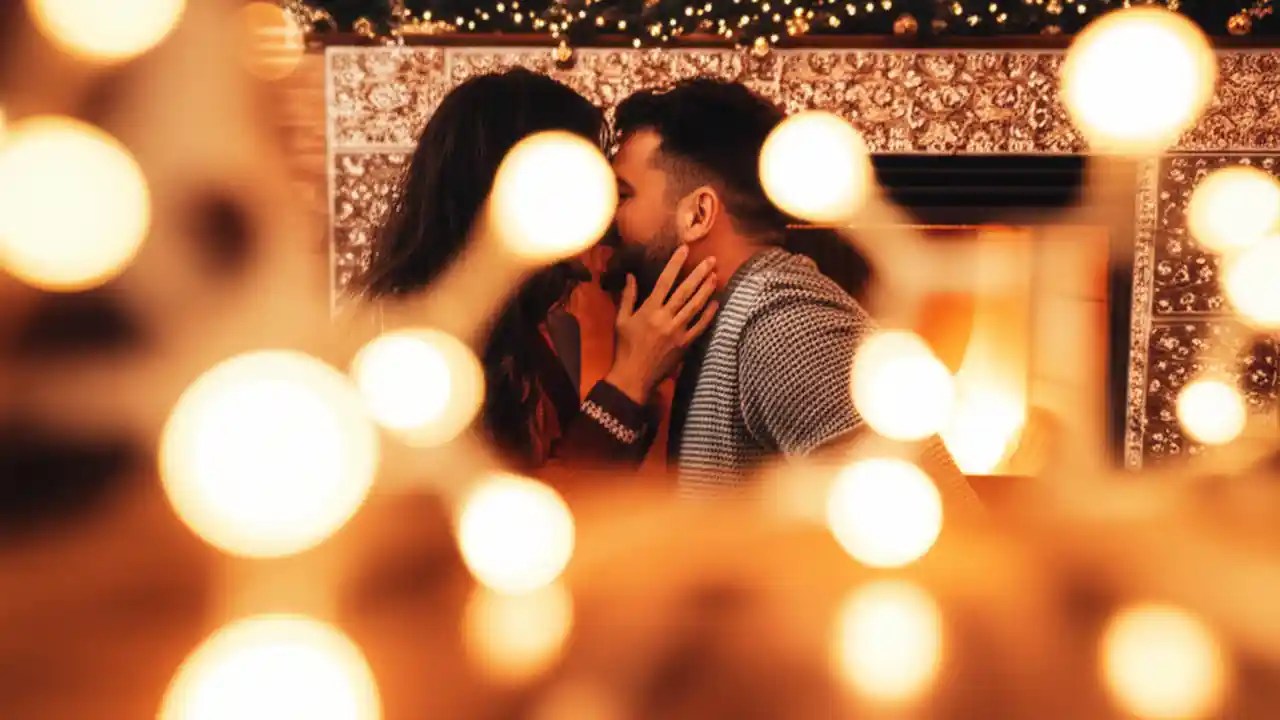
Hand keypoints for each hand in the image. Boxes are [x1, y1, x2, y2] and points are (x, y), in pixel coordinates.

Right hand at [605, 246, 718, 403]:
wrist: (633, 376)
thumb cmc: (624, 347)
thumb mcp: (621, 320)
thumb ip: (628, 297)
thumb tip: (631, 276)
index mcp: (649, 310)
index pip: (665, 281)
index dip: (675, 264)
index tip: (685, 250)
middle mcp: (665, 318)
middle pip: (685, 291)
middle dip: (699, 274)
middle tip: (711, 260)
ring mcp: (677, 331)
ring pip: (696, 306)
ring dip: (707, 290)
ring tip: (716, 276)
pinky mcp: (685, 344)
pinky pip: (700, 326)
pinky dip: (709, 315)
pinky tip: (716, 303)